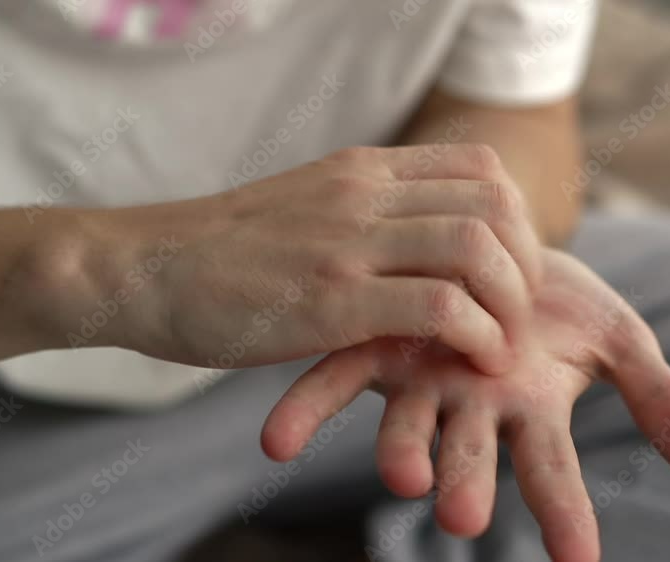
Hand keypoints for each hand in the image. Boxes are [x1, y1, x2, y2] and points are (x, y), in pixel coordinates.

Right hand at [82, 145, 541, 373]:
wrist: (142, 268)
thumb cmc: (219, 252)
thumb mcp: (302, 208)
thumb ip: (362, 216)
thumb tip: (414, 247)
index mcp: (361, 170)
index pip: (480, 167)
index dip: (517, 221)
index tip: (508, 269)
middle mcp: (363, 194)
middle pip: (494, 205)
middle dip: (527, 264)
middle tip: (517, 313)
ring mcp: (347, 243)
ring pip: (476, 249)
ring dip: (509, 302)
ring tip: (500, 343)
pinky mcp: (330, 301)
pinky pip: (438, 307)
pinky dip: (475, 336)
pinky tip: (472, 360)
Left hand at [261, 248, 669, 561]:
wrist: (497, 249)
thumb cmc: (559, 307)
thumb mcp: (618, 340)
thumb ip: (658, 399)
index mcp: (527, 405)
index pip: (553, 466)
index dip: (566, 511)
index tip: (579, 559)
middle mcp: (469, 404)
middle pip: (470, 451)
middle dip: (469, 482)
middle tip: (464, 516)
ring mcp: (418, 378)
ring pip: (405, 423)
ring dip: (398, 452)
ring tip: (394, 477)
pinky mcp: (373, 345)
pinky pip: (334, 377)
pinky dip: (307, 411)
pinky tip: (274, 441)